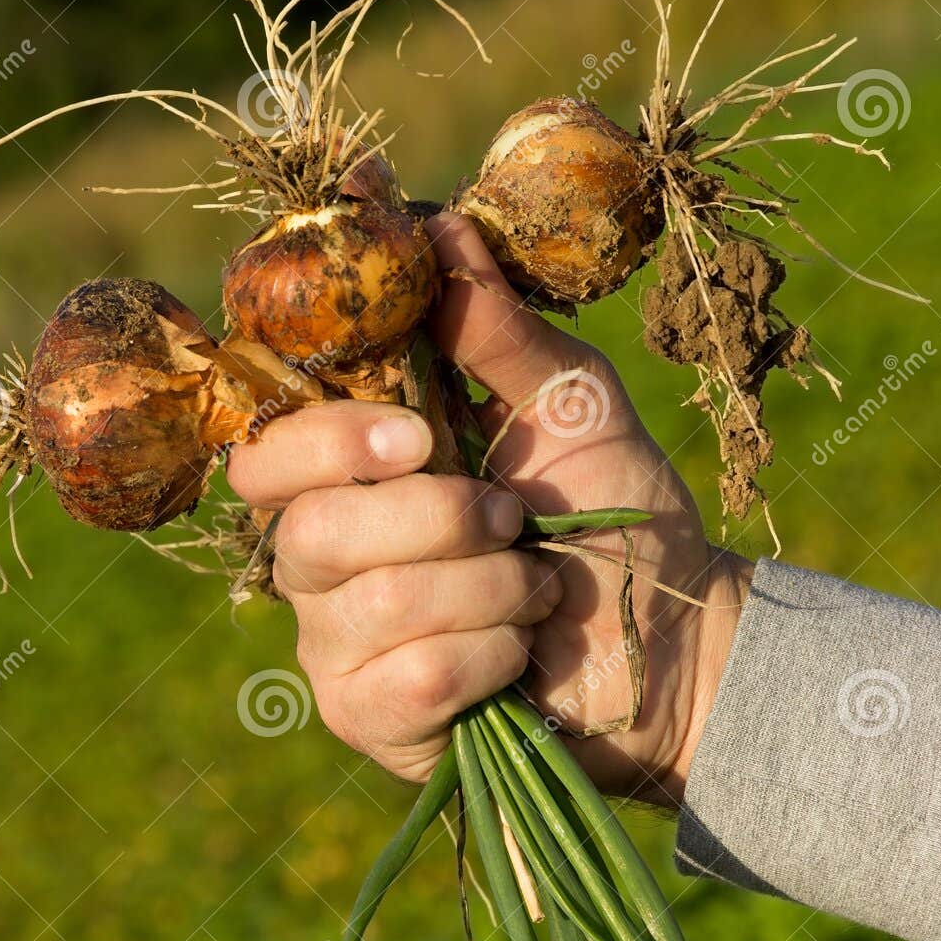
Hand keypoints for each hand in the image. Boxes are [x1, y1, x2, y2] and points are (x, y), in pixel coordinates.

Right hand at [227, 214, 750, 801]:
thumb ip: (497, 328)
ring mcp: (339, 644)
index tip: (417, 436)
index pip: (268, 451)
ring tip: (539, 588)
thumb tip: (441, 222)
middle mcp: (325, 555)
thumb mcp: (569, 403)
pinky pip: (406, 682)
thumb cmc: (613, 510)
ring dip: (485, 589)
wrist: (672, 635)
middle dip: (434, 521)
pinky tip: (520, 654)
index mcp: (355, 474)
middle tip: (511, 518)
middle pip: (306, 531)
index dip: (325, 441)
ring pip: (368, 606)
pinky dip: (489, 657)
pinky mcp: (372, 717)